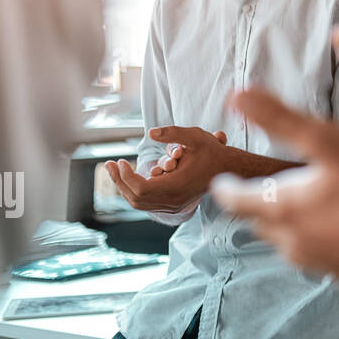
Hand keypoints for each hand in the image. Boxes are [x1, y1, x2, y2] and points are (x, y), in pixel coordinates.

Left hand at [105, 126, 230, 213]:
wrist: (229, 169)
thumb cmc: (212, 152)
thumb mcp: (195, 136)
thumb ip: (172, 133)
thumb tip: (150, 132)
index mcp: (176, 186)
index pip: (140, 188)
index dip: (125, 176)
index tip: (119, 161)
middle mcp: (173, 201)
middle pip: (135, 198)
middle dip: (119, 181)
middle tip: (110, 165)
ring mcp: (173, 206)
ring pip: (139, 203)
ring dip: (125, 187)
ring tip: (116, 171)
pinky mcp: (173, 205)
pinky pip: (146, 203)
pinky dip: (134, 192)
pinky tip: (130, 177)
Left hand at [211, 89, 338, 306]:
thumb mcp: (330, 141)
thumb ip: (282, 120)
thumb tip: (237, 96)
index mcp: (281, 206)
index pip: (234, 200)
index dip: (226, 188)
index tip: (223, 183)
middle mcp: (291, 241)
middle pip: (261, 222)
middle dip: (261, 204)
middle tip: (272, 186)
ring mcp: (319, 263)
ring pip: (292, 242)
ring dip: (294, 223)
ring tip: (312, 204)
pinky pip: (325, 256)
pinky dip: (327, 240)